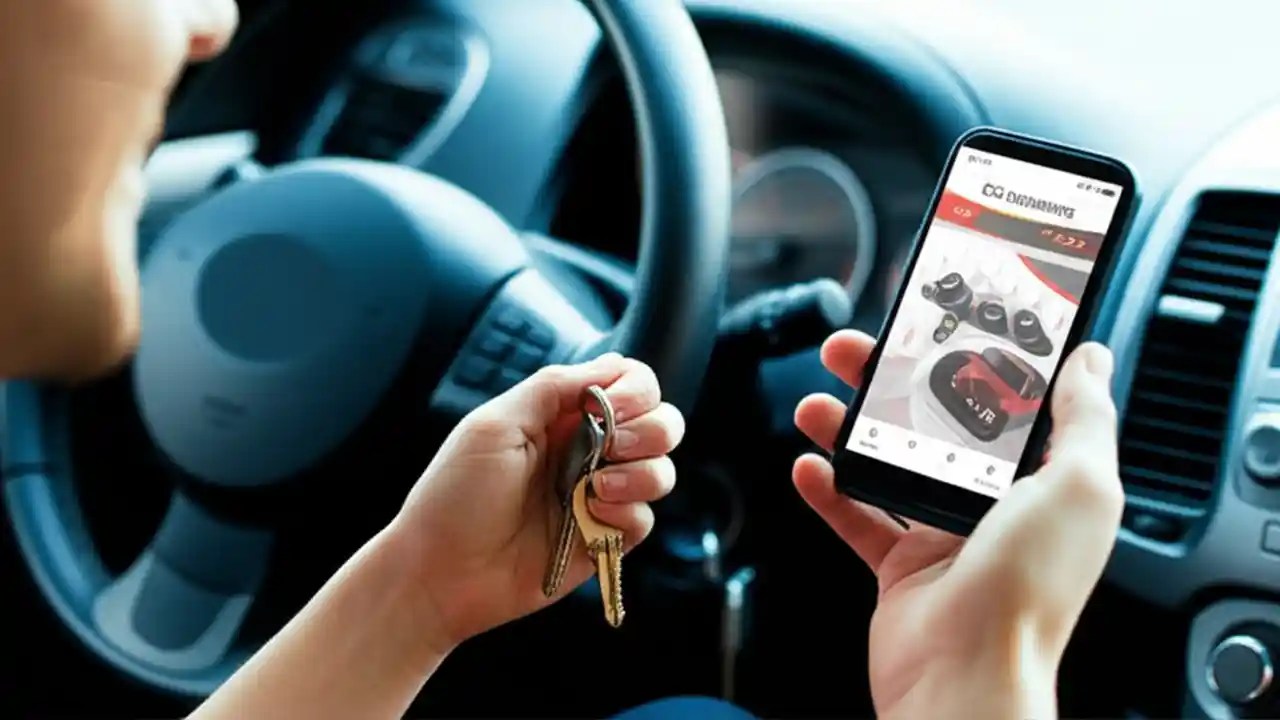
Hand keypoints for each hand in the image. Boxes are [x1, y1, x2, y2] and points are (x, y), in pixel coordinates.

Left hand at [393, 353, 682, 649]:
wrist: (440, 572)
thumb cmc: (454, 497)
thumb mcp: (494, 424)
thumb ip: (552, 388)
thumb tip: (611, 366)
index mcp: (561, 417)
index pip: (629, 384)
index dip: (636, 389)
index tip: (615, 406)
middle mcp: (588, 452)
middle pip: (661, 423)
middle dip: (651, 429)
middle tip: (615, 445)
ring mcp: (599, 497)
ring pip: (661, 471)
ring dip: (641, 474)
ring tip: (597, 489)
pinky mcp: (603, 540)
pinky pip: (644, 520)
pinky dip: (626, 515)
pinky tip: (590, 519)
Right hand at [794, 331, 1123, 718]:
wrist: (965, 674)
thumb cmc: (1027, 590)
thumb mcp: (1081, 487)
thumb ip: (1085, 417)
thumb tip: (1092, 360)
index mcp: (1043, 482)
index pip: (1007, 403)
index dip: (974, 358)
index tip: (942, 321)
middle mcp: (995, 506)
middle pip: (934, 425)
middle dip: (891, 384)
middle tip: (854, 352)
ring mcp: (944, 537)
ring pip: (888, 466)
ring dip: (848, 430)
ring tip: (816, 404)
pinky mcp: (901, 567)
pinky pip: (857, 518)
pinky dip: (828, 491)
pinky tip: (807, 466)